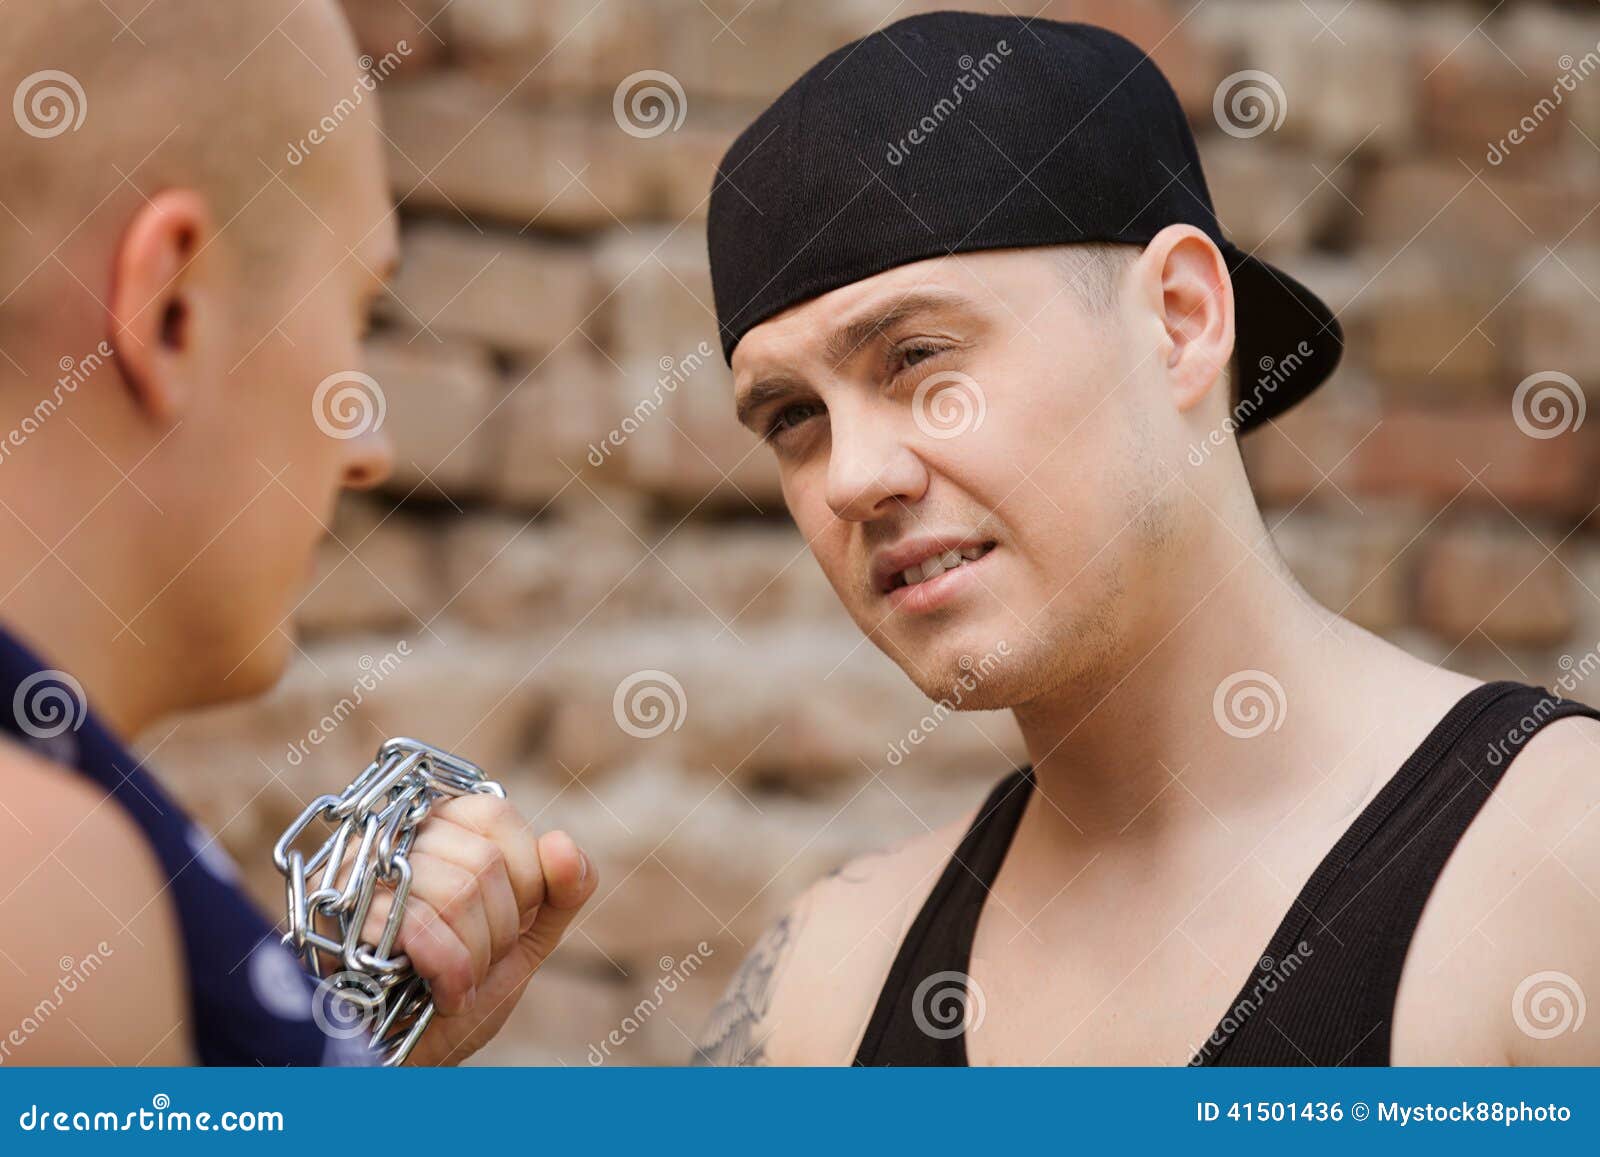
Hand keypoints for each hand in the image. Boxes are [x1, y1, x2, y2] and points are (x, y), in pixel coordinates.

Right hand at [350, 796, 596, 1064]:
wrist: (403, 1061)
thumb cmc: (458, 991)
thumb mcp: (525, 940)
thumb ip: (560, 891)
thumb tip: (563, 845)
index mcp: (442, 826)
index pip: (495, 815)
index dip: (521, 877)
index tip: (507, 922)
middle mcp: (395, 835)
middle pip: (482, 861)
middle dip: (498, 930)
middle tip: (477, 961)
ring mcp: (359, 869)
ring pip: (456, 892)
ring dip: (473, 956)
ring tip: (456, 979)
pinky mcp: (338, 913)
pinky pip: (418, 927)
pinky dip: (448, 972)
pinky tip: (442, 992)